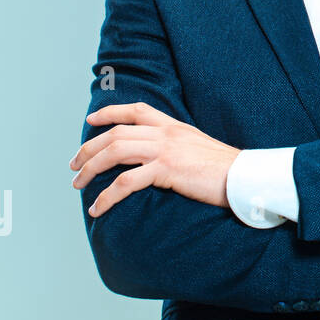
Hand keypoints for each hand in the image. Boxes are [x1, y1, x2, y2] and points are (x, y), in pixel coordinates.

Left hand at [70, 102, 241, 216]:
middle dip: (88, 148)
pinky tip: (98, 208)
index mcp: (175, 126)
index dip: (110, 113)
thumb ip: (179, 148)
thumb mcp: (200, 149)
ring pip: (114, 152)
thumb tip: (162, 161)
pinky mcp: (167, 170)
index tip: (91, 120)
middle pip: (116, 133)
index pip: (136, 110)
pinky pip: (126, 183)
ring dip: (90, 168)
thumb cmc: (227, 170)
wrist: (246, 176)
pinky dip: (107, 197)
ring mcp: (166, 150)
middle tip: (74, 165)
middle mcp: (167, 134)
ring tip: (78, 184)